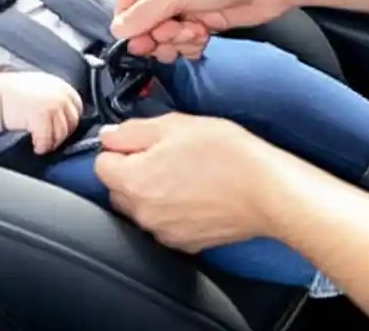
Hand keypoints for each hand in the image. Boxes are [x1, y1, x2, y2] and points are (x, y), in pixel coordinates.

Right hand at [0, 72, 83, 153]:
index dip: (69, 121)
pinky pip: (47, 139)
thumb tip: (62, 116)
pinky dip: (43, 146)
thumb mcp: (39, 87)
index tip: (63, 130)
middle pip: (71, 122)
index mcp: (60, 85)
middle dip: (62, 134)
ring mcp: (52, 106)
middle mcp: (59, 94)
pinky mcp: (42, 117)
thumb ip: (53, 97)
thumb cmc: (10, 91)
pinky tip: (37, 147)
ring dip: (53, 142)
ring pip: (61, 133)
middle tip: (52, 141)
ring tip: (43, 145)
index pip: (76, 107)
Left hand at [94, 114, 286, 251]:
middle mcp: (142, 213)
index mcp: (133, 181)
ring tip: (184, 175)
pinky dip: (171, 211)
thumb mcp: (174, 125)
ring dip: (151, 193)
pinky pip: (163, 224)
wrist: (267, 190)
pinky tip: (195, 195)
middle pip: (117, 189)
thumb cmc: (226, 154)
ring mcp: (163, 232)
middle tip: (165, 156)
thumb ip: (132, 131)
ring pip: (140, 209)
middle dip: (132, 172)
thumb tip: (108, 136)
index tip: (141, 143)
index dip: (120, 149)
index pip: (101, 163)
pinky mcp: (184, 244)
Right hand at [112, 0, 290, 60]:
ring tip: (194, 34)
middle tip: (170, 37)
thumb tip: (118, 28)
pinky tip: (203, 39)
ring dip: (176, 42)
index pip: (128, 0)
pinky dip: (192, 46)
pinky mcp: (207, 23)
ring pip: (167, 36)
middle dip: (156, 35)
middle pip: (146, 23)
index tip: (137, 37)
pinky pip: (187, 42)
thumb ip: (145, 12)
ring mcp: (189, 7)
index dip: (129, 21)